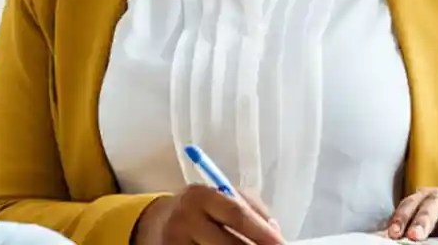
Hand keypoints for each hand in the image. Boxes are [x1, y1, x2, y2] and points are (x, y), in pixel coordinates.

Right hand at [135, 185, 283, 244]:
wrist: (155, 222)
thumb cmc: (198, 209)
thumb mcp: (220, 197)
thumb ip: (250, 207)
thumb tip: (274, 231)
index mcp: (201, 196)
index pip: (237, 214)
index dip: (262, 232)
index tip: (282, 244)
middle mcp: (186, 218)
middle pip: (229, 244)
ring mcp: (175, 242)